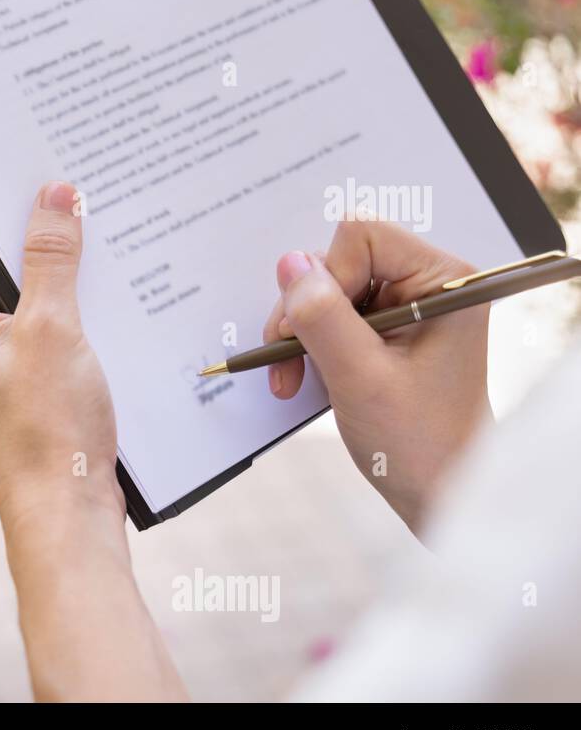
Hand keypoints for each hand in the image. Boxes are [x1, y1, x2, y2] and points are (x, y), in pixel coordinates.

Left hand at [0, 184, 185, 700]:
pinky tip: (95, 276)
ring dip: (42, 261)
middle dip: (11, 221)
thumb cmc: (46, 428)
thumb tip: (53, 195)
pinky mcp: (16, 373)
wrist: (66, 504)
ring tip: (80, 218)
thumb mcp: (52, 327)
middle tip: (48, 175)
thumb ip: (50, 257)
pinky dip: (57, 296)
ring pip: (9, 288)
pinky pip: (31, 317)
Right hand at [264, 221, 492, 528]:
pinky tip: (302, 377)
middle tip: (286, 361)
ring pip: (327, 290)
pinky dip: (308, 345)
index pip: (363, 237)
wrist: (439, 492)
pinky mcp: (386, 330)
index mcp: (443, 280)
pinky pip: (331, 314)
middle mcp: (427, 284)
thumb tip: (290, 264)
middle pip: (339, 261)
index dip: (327, 279)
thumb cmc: (417, 442)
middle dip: (305, 311)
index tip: (316, 332)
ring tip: (290, 379)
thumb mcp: (360, 377)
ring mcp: (405, 307)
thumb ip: (324, 316)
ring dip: (299, 333)